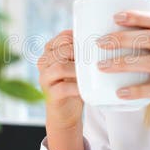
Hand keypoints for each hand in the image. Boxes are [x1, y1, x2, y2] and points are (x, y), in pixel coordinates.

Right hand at [37, 30, 84, 149]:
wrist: (66, 112)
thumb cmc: (74, 84)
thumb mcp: (77, 64)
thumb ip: (82, 51)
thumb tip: (106, 37)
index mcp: (50, 51)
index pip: (62, 37)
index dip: (79, 39)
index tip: (94, 43)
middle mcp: (44, 62)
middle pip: (61, 51)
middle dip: (80, 53)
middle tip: (96, 58)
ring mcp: (44, 78)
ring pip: (60, 67)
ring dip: (78, 69)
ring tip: (92, 71)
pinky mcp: (50, 94)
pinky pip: (62, 88)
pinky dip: (77, 87)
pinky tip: (87, 87)